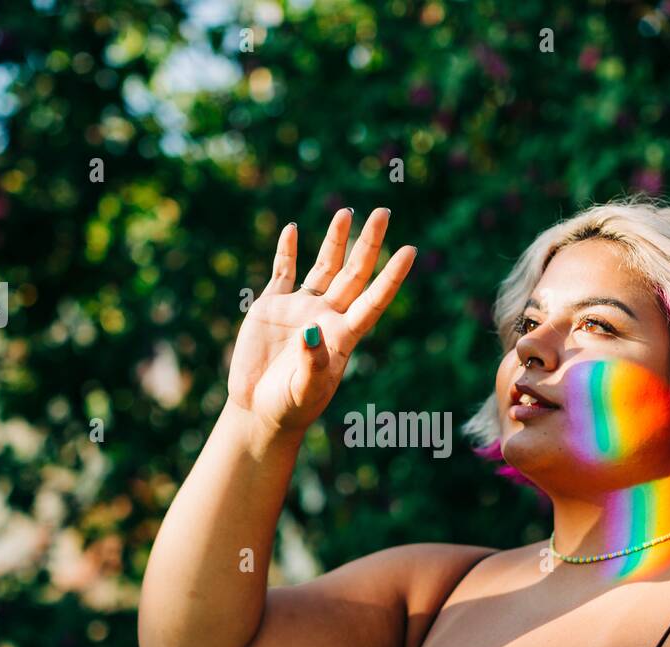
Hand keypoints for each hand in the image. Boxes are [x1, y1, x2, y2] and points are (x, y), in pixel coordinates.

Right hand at [227, 207, 416, 435]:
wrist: (258, 412)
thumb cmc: (288, 408)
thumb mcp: (303, 392)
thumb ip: (312, 364)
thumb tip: (313, 330)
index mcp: (343, 336)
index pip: (373, 300)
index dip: (392, 277)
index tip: (410, 251)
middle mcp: (327, 316)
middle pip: (353, 274)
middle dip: (368, 244)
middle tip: (384, 213)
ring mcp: (300, 308)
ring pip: (324, 266)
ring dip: (335, 240)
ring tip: (346, 212)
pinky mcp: (271, 307)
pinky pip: (283, 272)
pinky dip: (286, 251)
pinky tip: (293, 229)